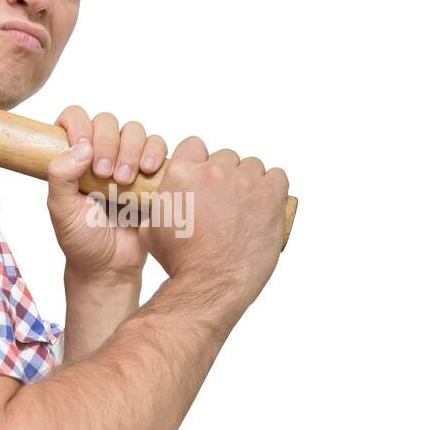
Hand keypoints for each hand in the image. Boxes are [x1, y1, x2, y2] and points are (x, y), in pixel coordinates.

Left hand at [46, 106, 168, 284]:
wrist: (111, 266)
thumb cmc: (81, 239)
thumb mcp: (61, 210)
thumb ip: (60, 176)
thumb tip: (82, 146)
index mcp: (73, 156)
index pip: (74, 118)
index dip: (79, 125)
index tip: (82, 147)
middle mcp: (99, 153)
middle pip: (108, 121)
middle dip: (108, 142)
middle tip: (105, 174)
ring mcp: (127, 161)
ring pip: (134, 130)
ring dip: (131, 149)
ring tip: (125, 179)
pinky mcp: (151, 173)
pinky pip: (158, 147)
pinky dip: (155, 153)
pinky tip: (149, 171)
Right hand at [138, 139, 288, 314]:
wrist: (211, 283)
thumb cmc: (182, 262)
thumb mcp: (151, 230)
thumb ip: (158, 206)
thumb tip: (159, 203)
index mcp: (182, 174)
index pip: (194, 145)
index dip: (199, 161)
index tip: (203, 177)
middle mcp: (214, 172)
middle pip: (225, 157)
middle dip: (225, 176)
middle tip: (224, 202)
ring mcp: (244, 182)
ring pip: (252, 166)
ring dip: (249, 182)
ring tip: (246, 207)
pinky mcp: (270, 196)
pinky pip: (278, 176)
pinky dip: (273, 188)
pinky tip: (265, 204)